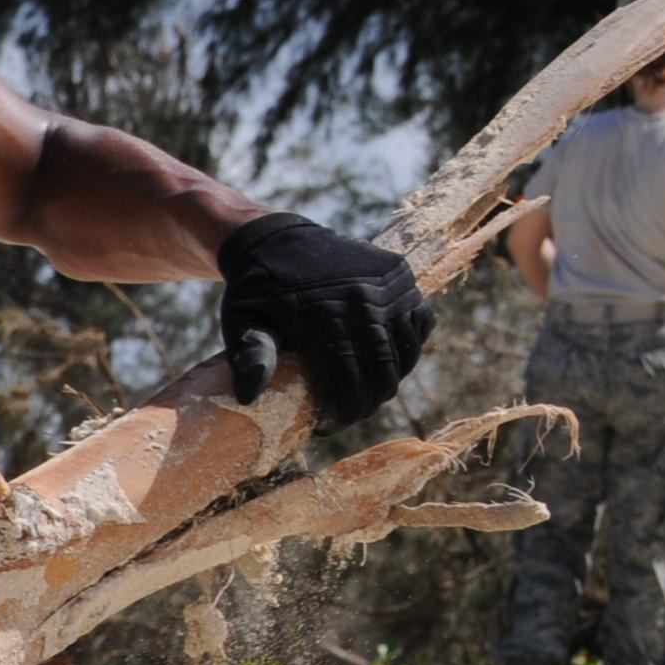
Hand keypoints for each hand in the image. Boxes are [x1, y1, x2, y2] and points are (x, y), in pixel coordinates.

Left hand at [218, 212, 429, 426]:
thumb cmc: (255, 290)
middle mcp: (360, 300)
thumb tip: (249, 397)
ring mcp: (386, 286)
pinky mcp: (400, 275)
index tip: (331, 426)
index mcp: (321, 316)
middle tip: (353, 415)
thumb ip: (251, 355)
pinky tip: (390, 361)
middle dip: (370, 401)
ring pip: (406, 349)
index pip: (347, 377)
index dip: (345, 409)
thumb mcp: (242, 320)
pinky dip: (411, 347)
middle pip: (382, 368)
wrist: (275, 238)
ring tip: (370, 393)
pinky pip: (422, 321)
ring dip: (392, 378)